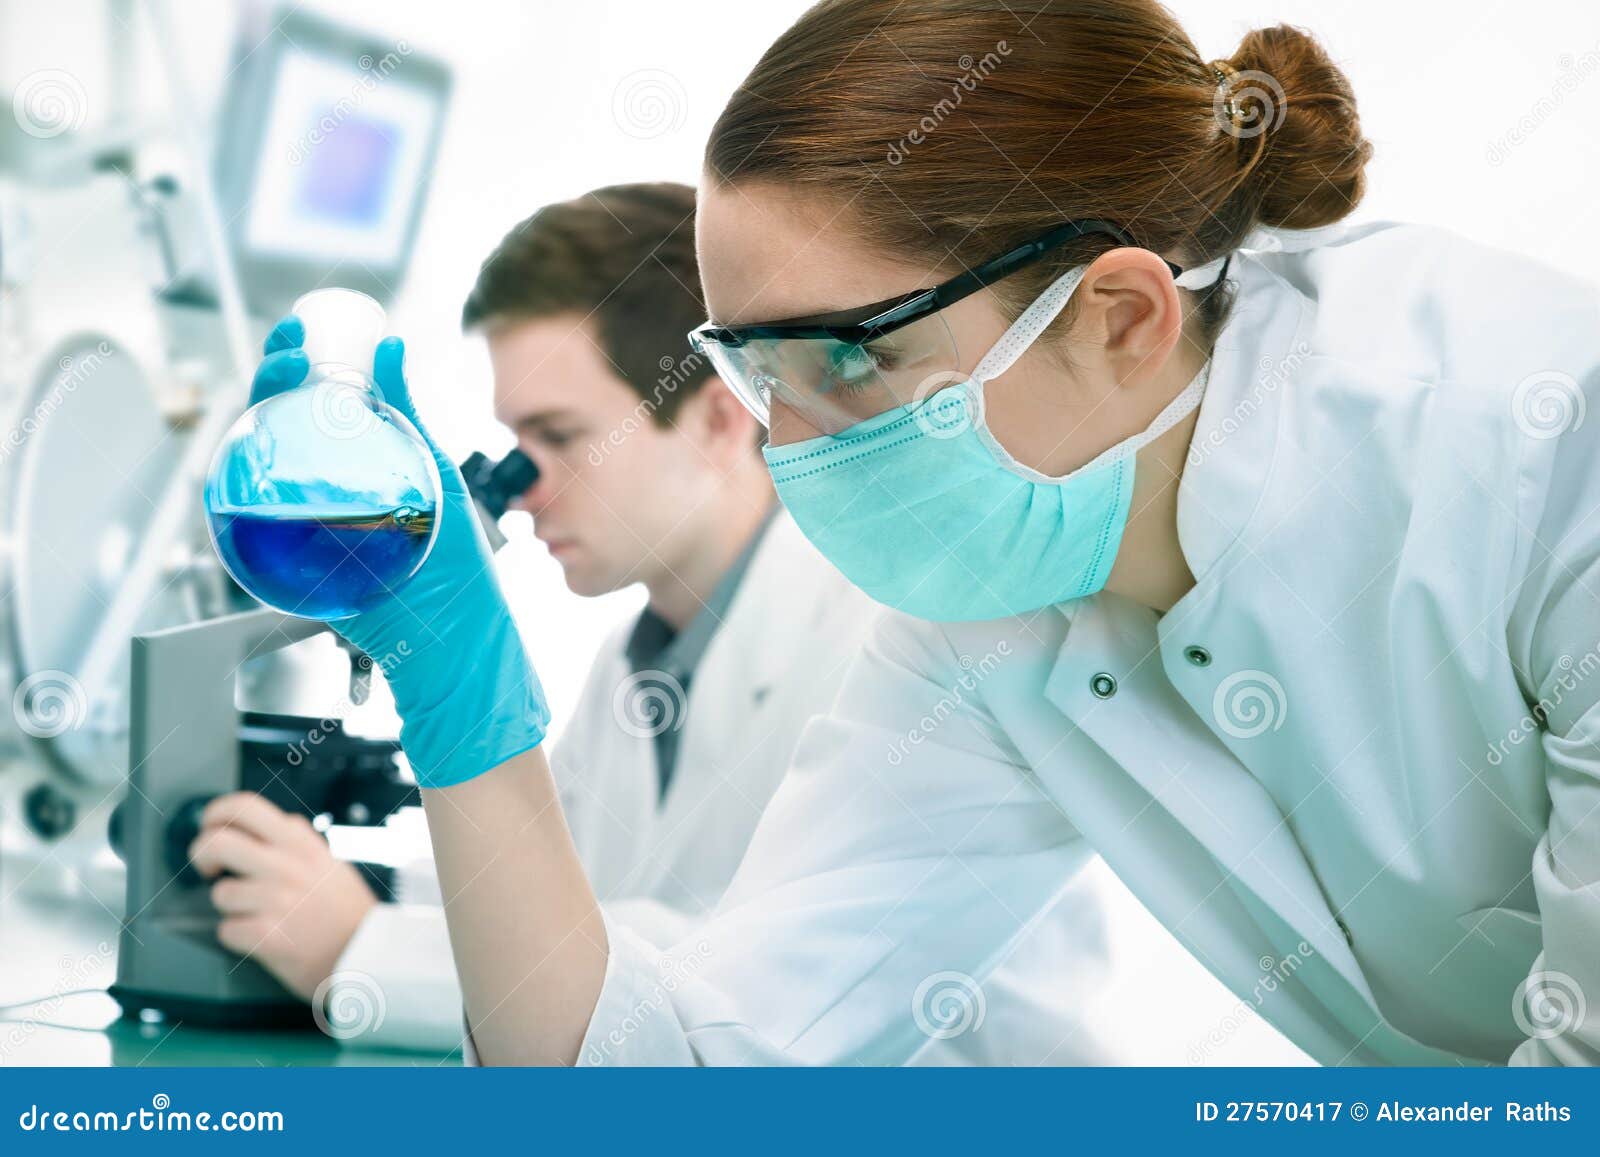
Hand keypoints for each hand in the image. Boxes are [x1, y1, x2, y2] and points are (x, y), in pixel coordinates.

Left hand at [190, 792, 376, 1000]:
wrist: (370, 955)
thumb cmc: (348, 913)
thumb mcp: (331, 862)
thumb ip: (302, 841)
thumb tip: (277, 824)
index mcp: (301, 843)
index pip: (244, 807)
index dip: (215, 814)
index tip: (211, 829)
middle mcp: (287, 865)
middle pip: (216, 842)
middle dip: (200, 855)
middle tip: (210, 869)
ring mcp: (277, 899)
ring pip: (221, 894)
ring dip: (231, 908)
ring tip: (257, 915)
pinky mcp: (268, 934)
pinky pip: (227, 931)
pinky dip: (238, 938)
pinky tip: (261, 937)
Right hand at [250, 318, 549, 786]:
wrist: (448, 641)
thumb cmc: (454, 569)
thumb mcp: (436, 478)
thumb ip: (409, 417)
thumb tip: (393, 350)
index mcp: (361, 466)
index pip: (319, 404)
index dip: (302, 364)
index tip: (306, 333)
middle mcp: (325, 490)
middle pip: (281, 423)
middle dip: (273, 377)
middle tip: (291, 352)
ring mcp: (302, 524)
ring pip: (257, 461)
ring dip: (255, 412)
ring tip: (280, 380)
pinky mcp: (282, 561)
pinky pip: (242, 520)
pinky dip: (229, 485)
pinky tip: (244, 448)